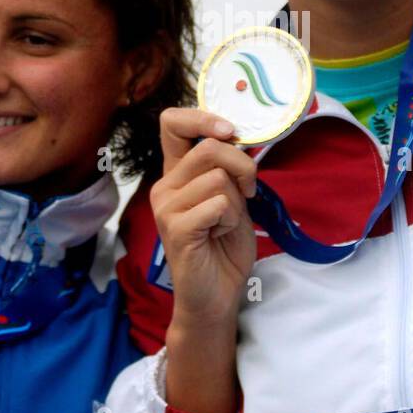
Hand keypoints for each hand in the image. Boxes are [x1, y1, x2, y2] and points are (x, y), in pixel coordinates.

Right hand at [149, 108, 257, 330]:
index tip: (230, 131)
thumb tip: (240, 138)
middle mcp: (165, 186)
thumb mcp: (233, 199)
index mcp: (176, 174)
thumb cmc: (224, 248)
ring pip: (218, 178)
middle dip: (243, 167)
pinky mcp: (176, 229)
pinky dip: (230, 220)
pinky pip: (218, 204)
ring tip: (224, 225)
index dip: (202, 117)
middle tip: (248, 194)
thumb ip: (229, 170)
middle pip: (210, 148)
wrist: (217, 296)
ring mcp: (166, 208)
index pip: (172, 123)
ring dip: (236, 203)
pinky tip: (218, 237)